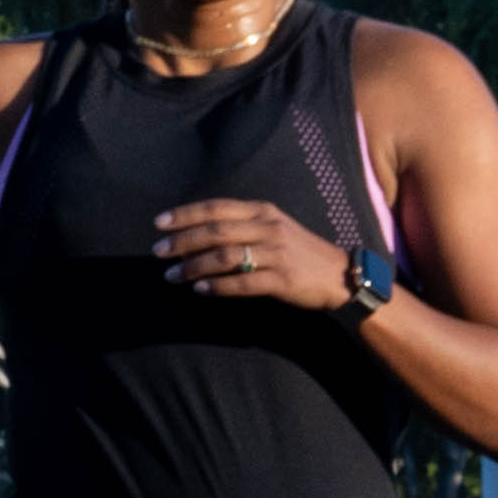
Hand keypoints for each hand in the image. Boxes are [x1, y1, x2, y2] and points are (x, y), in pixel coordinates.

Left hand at [151, 200, 349, 308]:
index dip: (185, 215)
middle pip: (216, 231)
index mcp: (262, 211)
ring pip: (225, 256)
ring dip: (194, 266)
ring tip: (173, 276)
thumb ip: (240, 225)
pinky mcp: (283, 279)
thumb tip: (196, 233)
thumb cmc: (299, 251)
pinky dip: (218, 286)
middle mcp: (268, 227)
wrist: (340, 275)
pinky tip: (200, 290)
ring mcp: (277, 253)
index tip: (159, 224)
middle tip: (158, 252)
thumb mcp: (273, 227)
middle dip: (182, 241)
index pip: (216, 208)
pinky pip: (243, 282)